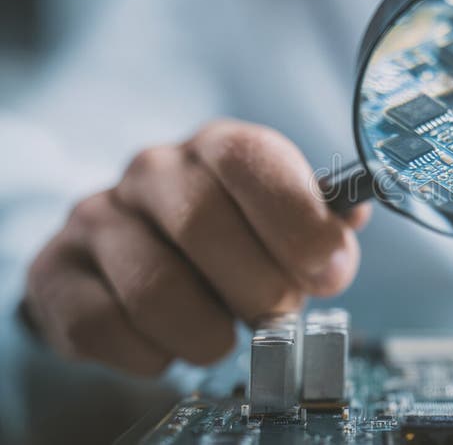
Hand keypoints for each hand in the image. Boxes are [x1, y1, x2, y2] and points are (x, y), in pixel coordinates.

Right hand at [22, 120, 370, 374]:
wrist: (137, 258)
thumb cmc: (230, 240)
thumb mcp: (284, 220)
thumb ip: (321, 223)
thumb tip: (348, 220)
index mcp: (217, 148)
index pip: (249, 159)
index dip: (296, 220)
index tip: (326, 271)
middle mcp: (152, 171)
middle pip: (204, 228)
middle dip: (258, 290)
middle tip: (276, 312)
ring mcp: (97, 218)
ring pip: (156, 291)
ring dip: (209, 332)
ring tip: (225, 332)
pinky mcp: (56, 272)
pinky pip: (107, 328)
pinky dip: (154, 353)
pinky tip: (170, 340)